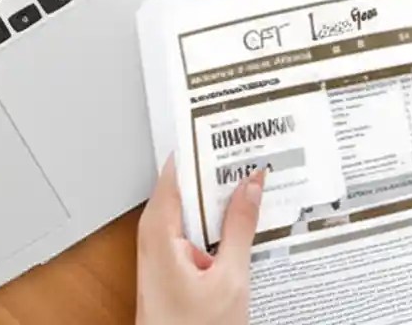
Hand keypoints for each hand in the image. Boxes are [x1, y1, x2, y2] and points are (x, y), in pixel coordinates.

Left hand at [136, 158, 263, 324]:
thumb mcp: (230, 279)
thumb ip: (241, 228)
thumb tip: (250, 185)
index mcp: (158, 229)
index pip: (178, 170)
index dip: (204, 148)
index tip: (230, 133)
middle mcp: (154, 234)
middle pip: (188, 187)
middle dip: (220, 173)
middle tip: (254, 156)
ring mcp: (162, 250)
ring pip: (195, 211)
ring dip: (223, 202)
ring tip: (257, 186)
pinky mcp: (172, 266)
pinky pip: (196, 233)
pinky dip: (219, 227)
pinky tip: (245, 226)